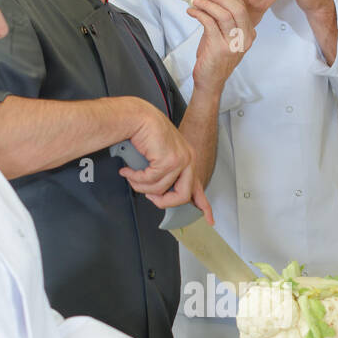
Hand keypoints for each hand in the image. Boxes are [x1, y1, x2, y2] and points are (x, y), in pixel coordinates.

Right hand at [117, 103, 213, 222]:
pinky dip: (136, 178)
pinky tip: (128, 171)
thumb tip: (158, 194)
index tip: (209, 220)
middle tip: (150, 198)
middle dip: (163, 202)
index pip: (199, 188)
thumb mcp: (160, 156)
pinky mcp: (169, 160)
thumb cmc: (147, 133)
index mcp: (188, 160)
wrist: (139, 117)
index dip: (204, 207)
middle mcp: (188, 161)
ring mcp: (180, 161)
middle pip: (182, 196)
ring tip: (132, 177)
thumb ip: (165, 175)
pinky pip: (150, 180)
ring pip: (160, 190)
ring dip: (141, 186)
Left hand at [188, 0, 255, 90]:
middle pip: (236, 8)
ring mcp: (233, 44)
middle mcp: (244, 39)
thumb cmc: (216, 58)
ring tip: (197, 1)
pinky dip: (199, 14)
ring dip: (208, 4)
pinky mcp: (219, 49)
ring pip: (224, 15)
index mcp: (249, 33)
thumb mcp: (224, 34)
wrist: (210, 80)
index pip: (242, 6)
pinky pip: (210, 24)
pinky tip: (192, 12)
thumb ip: (223, 18)